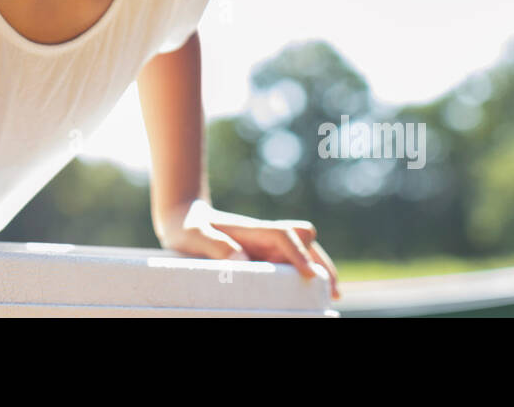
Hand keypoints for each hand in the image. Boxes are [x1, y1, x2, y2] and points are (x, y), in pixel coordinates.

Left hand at [158, 200, 339, 299]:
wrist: (183, 218)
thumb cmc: (187, 227)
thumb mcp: (194, 236)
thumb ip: (215, 245)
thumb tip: (243, 260)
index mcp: (252, 230)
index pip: (284, 235)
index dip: (298, 253)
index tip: (309, 274)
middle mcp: (265, 235)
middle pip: (304, 240)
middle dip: (321, 261)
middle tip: (330, 291)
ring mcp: (266, 245)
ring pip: (304, 250)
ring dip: (320, 268)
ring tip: (330, 295)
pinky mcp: (264, 255)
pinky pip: (291, 262)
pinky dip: (306, 273)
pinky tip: (309, 293)